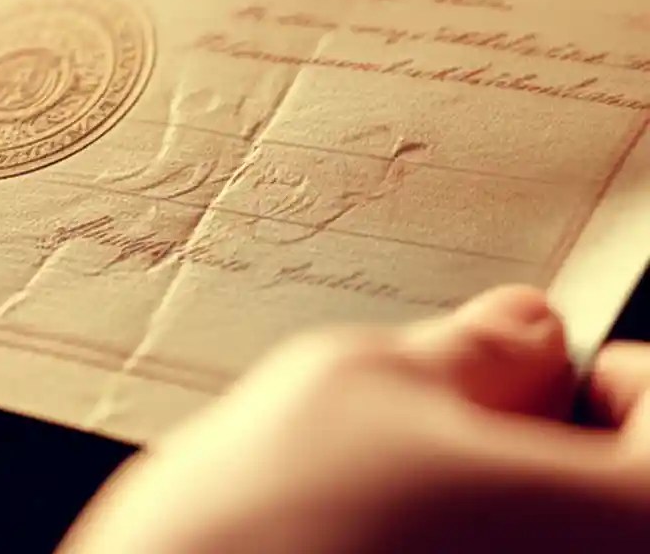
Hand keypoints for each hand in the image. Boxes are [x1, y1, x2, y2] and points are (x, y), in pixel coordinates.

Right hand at [60, 285, 649, 552]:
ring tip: (381, 499)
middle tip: (440, 429)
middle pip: (610, 497)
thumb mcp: (359, 379)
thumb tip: (522, 334)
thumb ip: (473, 346)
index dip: (601, 378)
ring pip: (531, 541)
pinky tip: (360, 553)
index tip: (536, 375)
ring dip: (478, 509)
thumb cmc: (253, 535)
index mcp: (620, 525)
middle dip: (534, 445)